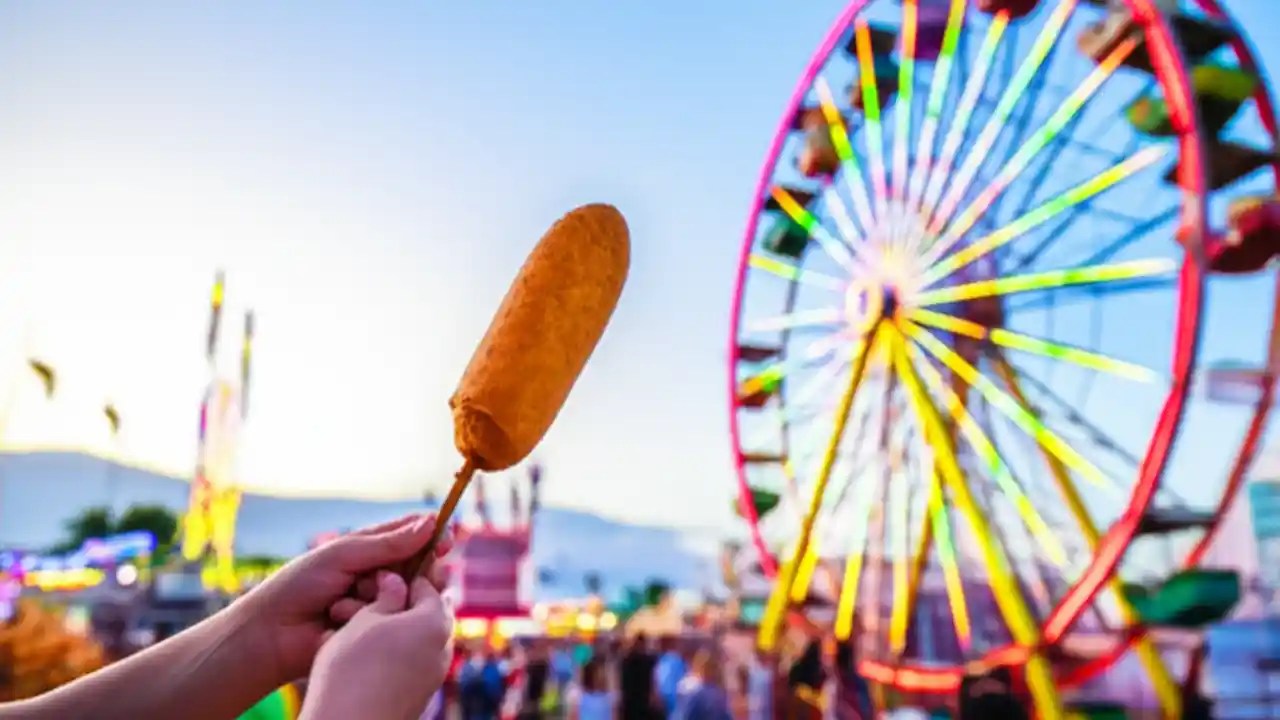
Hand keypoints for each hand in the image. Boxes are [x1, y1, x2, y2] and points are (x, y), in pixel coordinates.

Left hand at [233, 513, 452, 683]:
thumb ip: (387, 543)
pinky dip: (382, 615)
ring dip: (392, 592)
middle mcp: (378, 573)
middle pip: (419, 565)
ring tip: (363, 594)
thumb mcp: (344, 554)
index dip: (432, 535)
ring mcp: (379, 602)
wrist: (273, 634)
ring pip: (412, 593)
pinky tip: (361, 615)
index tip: (447, 540)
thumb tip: (429, 524)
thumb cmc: (299, 586)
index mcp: (368, 547)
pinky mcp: (377, 629)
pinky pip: (398, 619)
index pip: (411, 534)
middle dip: (418, 569)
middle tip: (407, 575)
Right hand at [302, 572, 453, 719]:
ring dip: (391, 632)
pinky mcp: (420, 695)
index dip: (401, 577)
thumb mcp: (364, 620)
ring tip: (353, 633)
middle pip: (424, 613)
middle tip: (363, 605)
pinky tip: (360, 660)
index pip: (426, 585)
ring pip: (415, 639)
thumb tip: (397, 581)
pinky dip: (391, 656)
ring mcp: (434, 675)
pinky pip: (410, 664)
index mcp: (435, 622)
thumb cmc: (352, 669)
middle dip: (397, 606)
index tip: (377, 577)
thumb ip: (386, 596)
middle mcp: (444, 648)